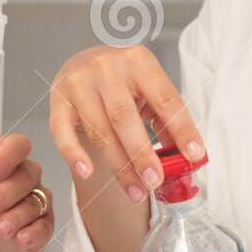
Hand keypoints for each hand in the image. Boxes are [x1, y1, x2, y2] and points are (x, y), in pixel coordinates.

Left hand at [0, 133, 53, 251]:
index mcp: (2, 166)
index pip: (15, 145)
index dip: (6, 154)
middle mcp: (23, 180)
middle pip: (27, 174)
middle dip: (3, 193)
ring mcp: (36, 204)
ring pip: (36, 200)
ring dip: (16, 215)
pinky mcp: (42, 229)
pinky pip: (46, 225)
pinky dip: (34, 232)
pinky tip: (20, 239)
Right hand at [48, 44, 203, 201]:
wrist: (83, 63)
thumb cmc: (122, 81)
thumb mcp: (148, 90)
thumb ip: (166, 120)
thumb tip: (189, 156)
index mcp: (139, 61)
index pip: (165, 98)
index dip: (182, 128)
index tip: (194, 155)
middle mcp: (106, 67)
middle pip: (125, 116)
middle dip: (142, 153)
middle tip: (155, 181)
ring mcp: (79, 83)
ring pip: (100, 130)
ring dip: (119, 166)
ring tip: (136, 191)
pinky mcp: (58, 101)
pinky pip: (62, 132)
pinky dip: (74, 154)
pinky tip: (88, 172)